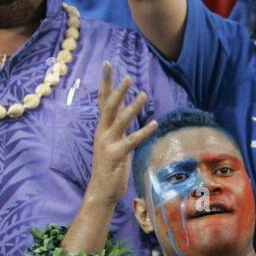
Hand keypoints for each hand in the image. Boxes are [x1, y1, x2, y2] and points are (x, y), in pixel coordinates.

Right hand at [88, 62, 156, 206]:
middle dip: (117, 90)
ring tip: (144, 94)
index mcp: (102, 128)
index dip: (106, 82)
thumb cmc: (110, 165)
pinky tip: (155, 123)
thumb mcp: (114, 140)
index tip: (107, 64)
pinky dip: (143, 132)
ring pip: (120, 121)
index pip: (103, 100)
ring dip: (132, 107)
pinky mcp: (116, 156)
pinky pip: (131, 141)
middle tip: (127, 75)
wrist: (101, 191)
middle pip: (108, 106)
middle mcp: (103, 133)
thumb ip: (119, 124)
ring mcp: (108, 144)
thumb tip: (124, 107)